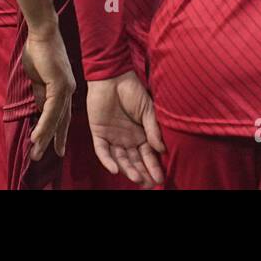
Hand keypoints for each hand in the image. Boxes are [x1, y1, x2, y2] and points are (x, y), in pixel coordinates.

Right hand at [21, 25, 74, 160]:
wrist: (42, 33)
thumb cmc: (38, 50)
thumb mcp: (38, 78)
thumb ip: (40, 94)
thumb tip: (40, 109)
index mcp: (65, 88)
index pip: (62, 115)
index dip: (58, 132)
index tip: (55, 147)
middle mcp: (69, 90)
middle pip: (61, 121)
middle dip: (53, 140)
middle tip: (45, 156)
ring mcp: (66, 88)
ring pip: (56, 119)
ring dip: (45, 137)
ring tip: (36, 152)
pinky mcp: (60, 85)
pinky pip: (51, 110)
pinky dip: (44, 124)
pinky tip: (37, 136)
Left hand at [86, 72, 164, 187]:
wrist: (113, 76)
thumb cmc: (133, 90)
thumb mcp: (148, 110)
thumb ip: (153, 129)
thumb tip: (161, 149)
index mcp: (141, 134)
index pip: (148, 155)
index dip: (154, 167)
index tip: (161, 178)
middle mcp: (127, 139)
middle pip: (135, 161)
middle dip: (142, 173)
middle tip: (149, 184)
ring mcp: (113, 137)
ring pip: (120, 159)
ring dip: (128, 169)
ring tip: (136, 178)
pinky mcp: (98, 132)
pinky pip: (102, 150)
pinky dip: (107, 160)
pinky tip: (115, 169)